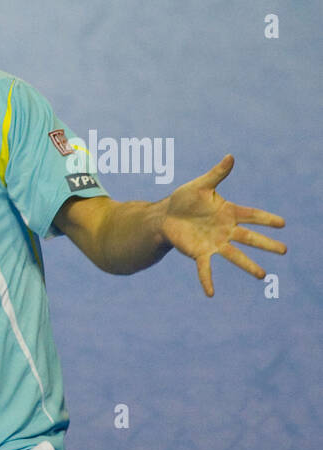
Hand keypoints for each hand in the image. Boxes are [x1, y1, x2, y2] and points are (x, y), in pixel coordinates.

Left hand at [159, 155, 285, 295]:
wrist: (165, 215)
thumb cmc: (184, 199)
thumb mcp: (201, 185)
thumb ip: (217, 174)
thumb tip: (230, 156)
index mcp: (229, 212)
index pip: (252, 215)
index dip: (266, 219)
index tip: (282, 223)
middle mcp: (225, 230)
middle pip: (250, 238)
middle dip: (266, 244)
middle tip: (284, 251)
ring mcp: (214, 243)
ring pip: (234, 256)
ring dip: (248, 266)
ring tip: (262, 275)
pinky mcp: (199, 253)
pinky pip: (205, 269)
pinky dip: (207, 281)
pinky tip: (210, 293)